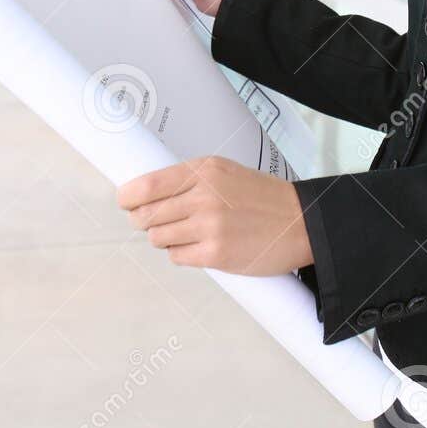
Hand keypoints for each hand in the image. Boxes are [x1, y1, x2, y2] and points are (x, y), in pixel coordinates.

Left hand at [116, 155, 313, 275]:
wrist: (301, 222)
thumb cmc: (261, 197)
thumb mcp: (223, 172)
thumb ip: (187, 180)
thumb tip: (144, 193)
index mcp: (204, 171)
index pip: (146, 186)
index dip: (128, 197)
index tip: (126, 202)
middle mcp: (204, 196)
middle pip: (146, 215)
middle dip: (145, 221)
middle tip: (157, 221)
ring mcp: (209, 227)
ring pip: (158, 238)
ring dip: (166, 238)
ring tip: (188, 233)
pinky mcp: (215, 255)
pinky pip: (177, 257)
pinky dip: (183, 254)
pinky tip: (201, 246)